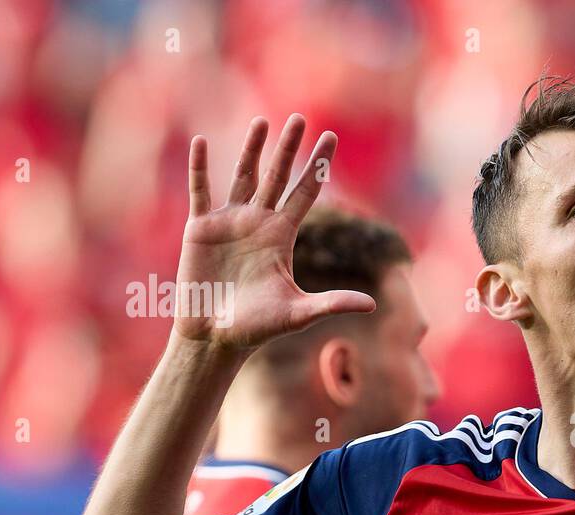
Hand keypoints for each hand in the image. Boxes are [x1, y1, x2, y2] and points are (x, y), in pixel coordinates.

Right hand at [173, 114, 374, 349]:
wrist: (216, 337)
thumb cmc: (258, 328)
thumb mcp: (299, 313)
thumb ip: (334, 303)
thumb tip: (373, 304)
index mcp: (283, 236)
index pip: (305, 192)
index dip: (317, 166)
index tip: (331, 137)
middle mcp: (259, 223)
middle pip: (277, 177)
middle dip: (289, 148)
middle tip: (300, 118)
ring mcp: (230, 222)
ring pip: (243, 176)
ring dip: (252, 149)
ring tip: (263, 122)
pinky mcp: (201, 229)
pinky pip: (201, 191)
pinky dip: (200, 168)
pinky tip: (203, 143)